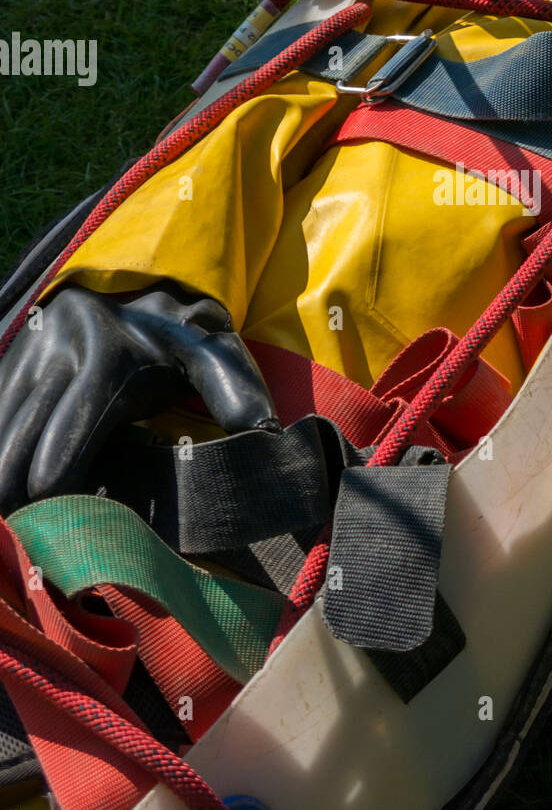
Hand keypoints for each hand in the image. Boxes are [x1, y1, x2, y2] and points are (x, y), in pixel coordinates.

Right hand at [0, 281, 279, 512]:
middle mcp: (59, 352)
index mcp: (109, 361)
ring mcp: (28, 350)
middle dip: (17, 498)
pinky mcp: (10, 352)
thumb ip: (238, 394)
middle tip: (33, 535)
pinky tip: (15, 478)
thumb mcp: (217, 353)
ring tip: (18, 518)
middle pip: (15, 447)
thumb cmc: (184, 330)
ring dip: (4, 476)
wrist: (144, 274)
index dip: (58, 494)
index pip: (67, 443)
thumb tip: (267, 439)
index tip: (64, 527)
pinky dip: (1, 445)